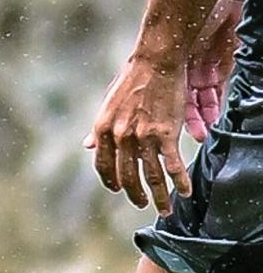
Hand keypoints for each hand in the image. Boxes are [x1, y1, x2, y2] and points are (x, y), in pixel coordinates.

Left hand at [91, 42, 194, 215]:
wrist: (155, 64)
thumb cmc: (132, 81)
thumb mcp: (107, 105)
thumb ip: (98, 129)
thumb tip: (86, 146)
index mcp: (103, 129)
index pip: (102, 165)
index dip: (111, 181)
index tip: (118, 190)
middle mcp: (120, 136)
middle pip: (127, 177)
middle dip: (135, 195)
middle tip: (142, 204)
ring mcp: (143, 137)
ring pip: (152, 177)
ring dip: (159, 197)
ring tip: (165, 209)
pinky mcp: (165, 134)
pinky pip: (173, 165)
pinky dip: (180, 181)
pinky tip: (186, 191)